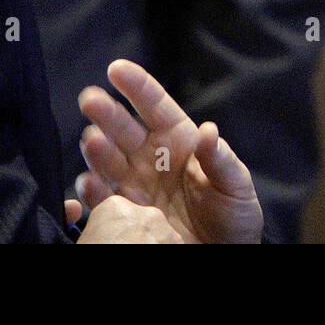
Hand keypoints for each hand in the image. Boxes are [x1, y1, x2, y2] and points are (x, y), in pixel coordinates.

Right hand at [75, 59, 263, 243]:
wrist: (224, 256)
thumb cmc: (234, 215)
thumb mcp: (236, 186)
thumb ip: (221, 160)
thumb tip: (209, 131)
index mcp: (179, 140)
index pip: (155, 106)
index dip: (136, 85)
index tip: (116, 68)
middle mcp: (151, 158)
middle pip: (124, 128)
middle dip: (106, 112)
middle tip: (90, 99)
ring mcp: (135, 185)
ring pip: (108, 160)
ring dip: (97, 149)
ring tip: (91, 140)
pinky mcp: (125, 213)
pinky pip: (103, 199)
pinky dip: (93, 190)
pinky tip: (88, 181)